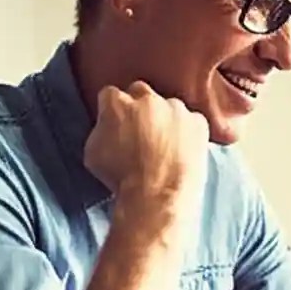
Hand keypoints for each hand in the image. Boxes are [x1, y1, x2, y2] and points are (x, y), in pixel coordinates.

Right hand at [84, 81, 208, 235]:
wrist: (156, 196)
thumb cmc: (121, 179)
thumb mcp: (93, 153)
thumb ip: (101, 130)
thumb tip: (108, 126)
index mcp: (117, 103)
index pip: (110, 95)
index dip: (113, 110)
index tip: (116, 122)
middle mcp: (147, 98)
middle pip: (141, 93)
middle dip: (139, 108)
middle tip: (139, 131)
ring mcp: (175, 108)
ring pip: (168, 106)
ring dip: (165, 119)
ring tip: (164, 145)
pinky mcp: (198, 122)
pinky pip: (192, 121)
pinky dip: (188, 131)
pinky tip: (182, 150)